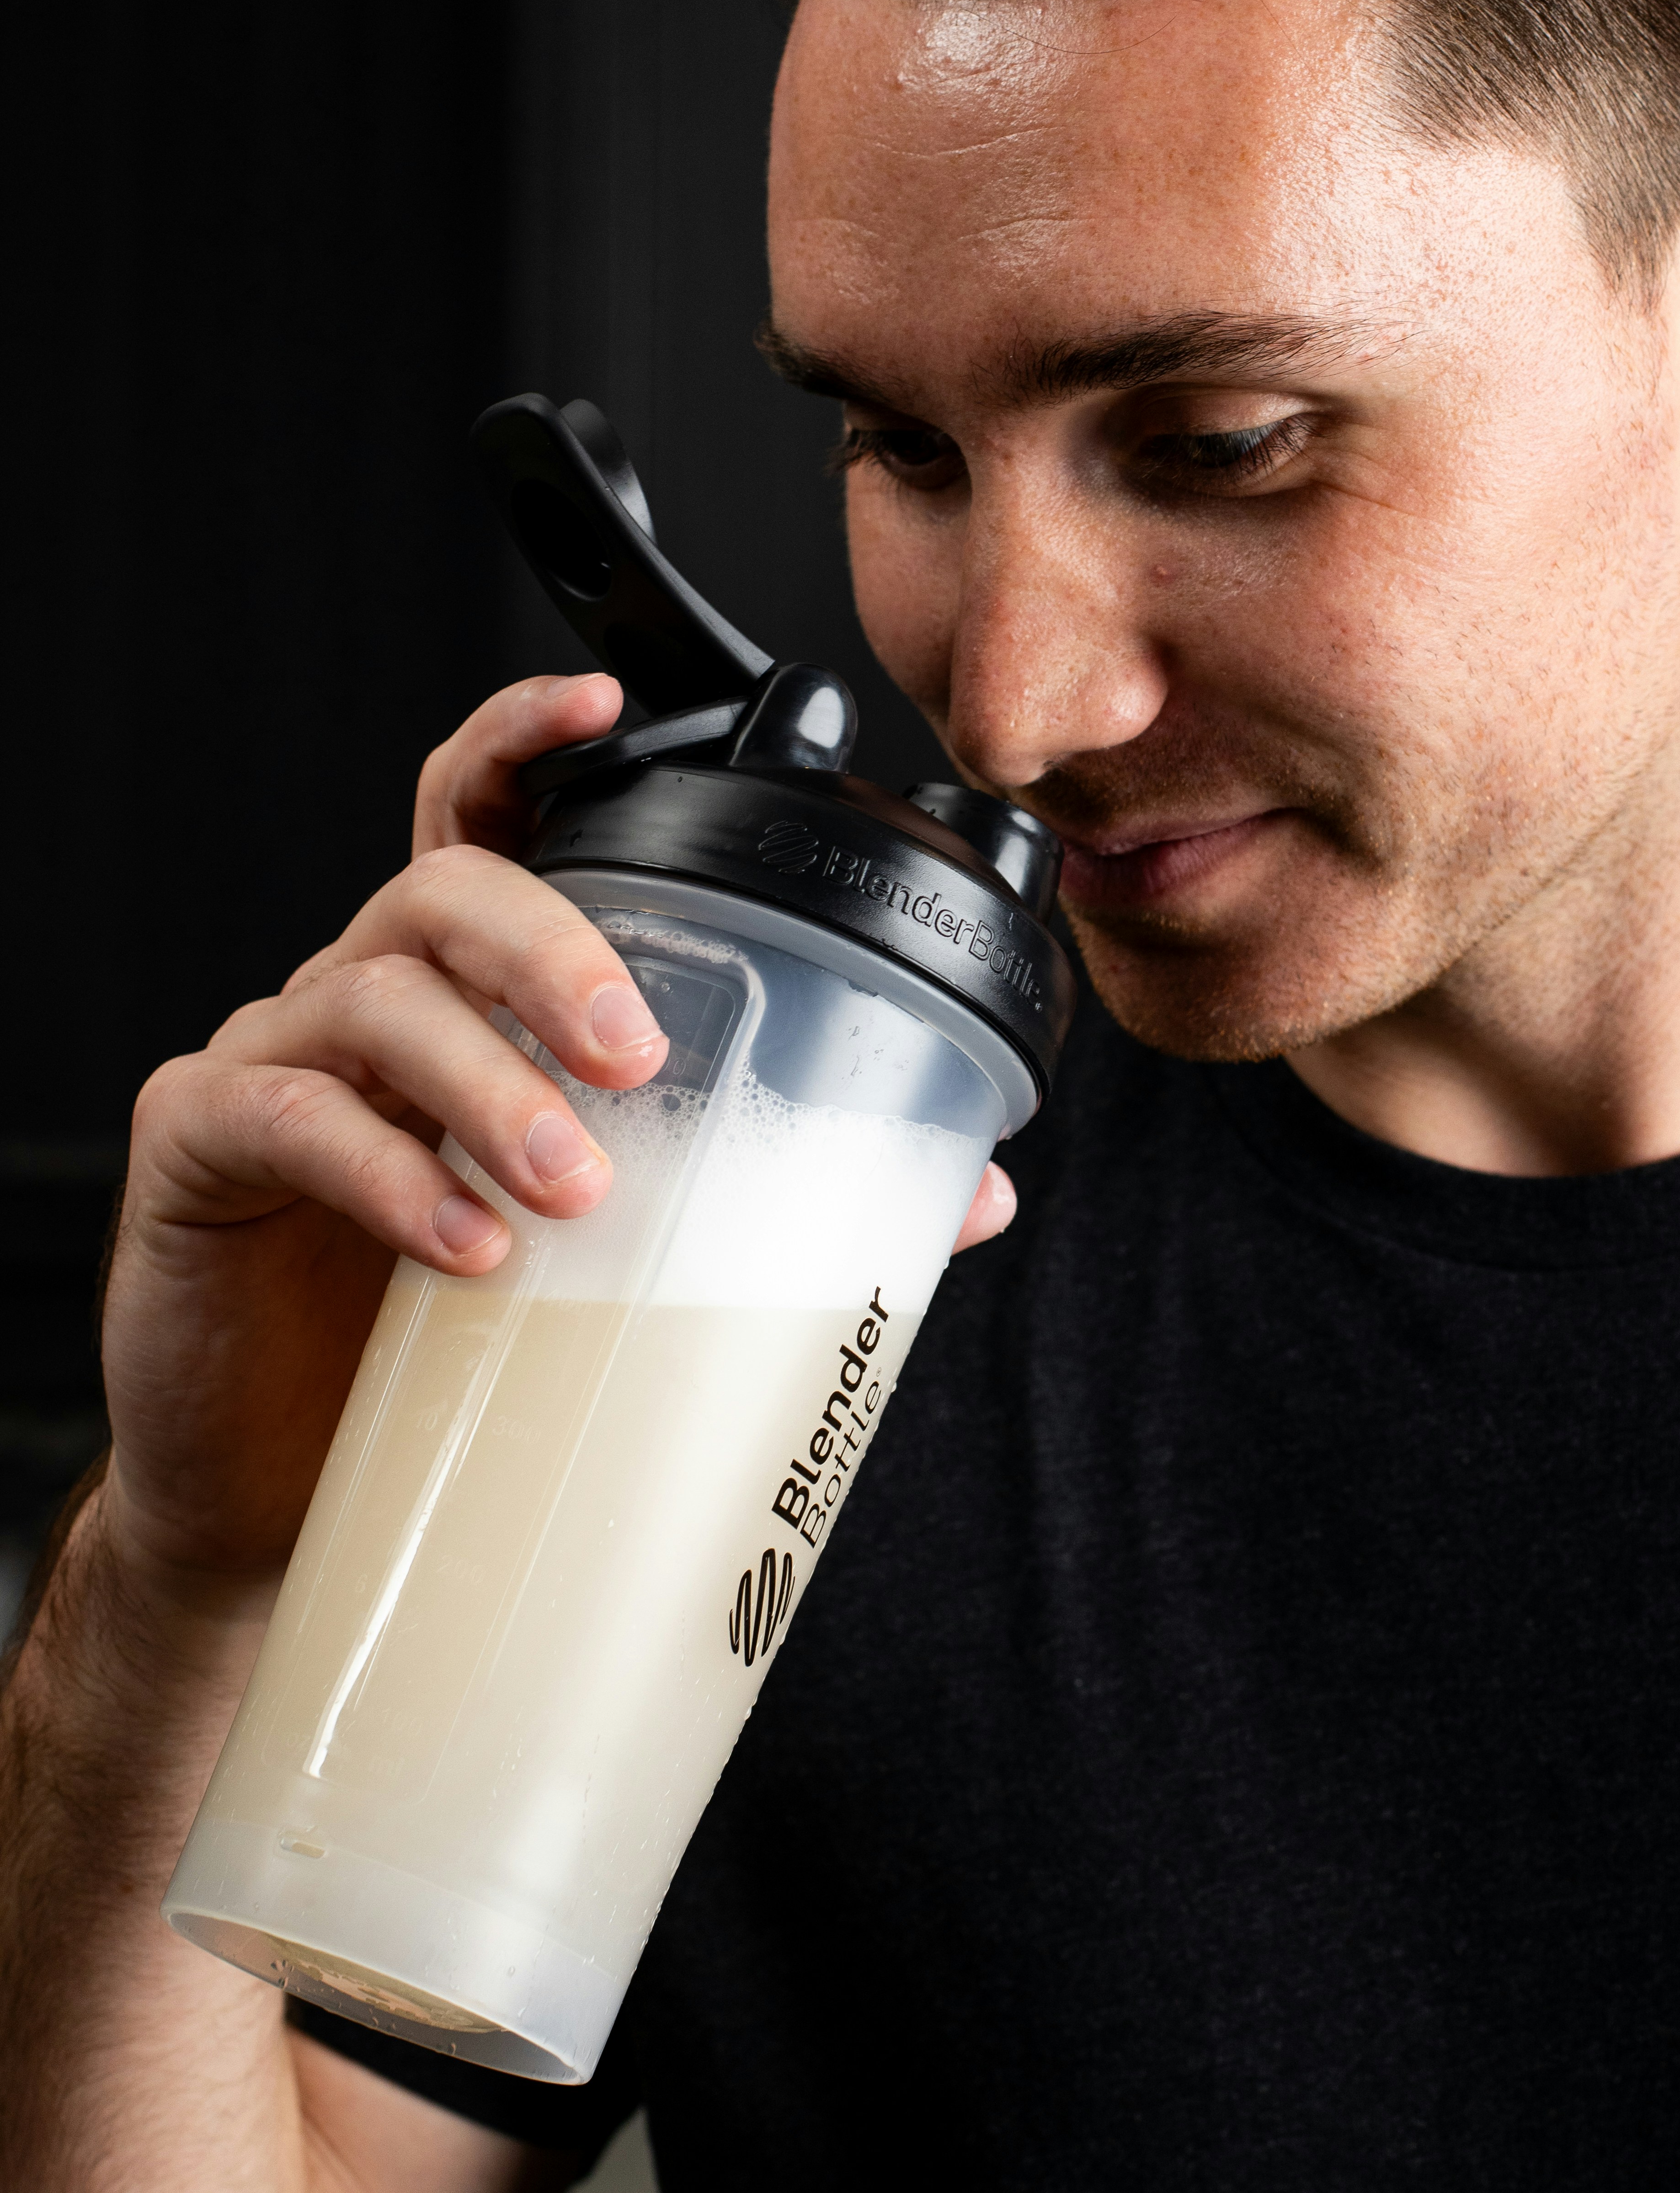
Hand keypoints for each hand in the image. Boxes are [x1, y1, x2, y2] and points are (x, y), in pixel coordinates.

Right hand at [94, 674, 1015, 1605]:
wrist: (297, 1490)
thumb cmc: (454, 1337)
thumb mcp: (614, 1244)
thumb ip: (767, 1194)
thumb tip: (967, 1196)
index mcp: (467, 987)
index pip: (486, 817)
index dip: (528, 739)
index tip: (606, 702)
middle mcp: (365, 991)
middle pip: (448, 890)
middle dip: (553, 950)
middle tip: (639, 1051)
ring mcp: (273, 1058)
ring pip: (376, 998)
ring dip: (490, 1082)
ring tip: (574, 1185)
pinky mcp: (200, 1146)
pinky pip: (288, 1120)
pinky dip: (388, 1175)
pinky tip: (469, 1245)